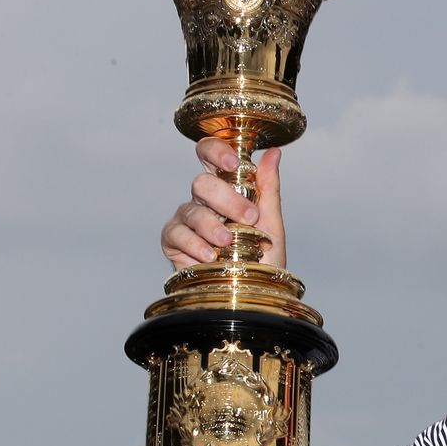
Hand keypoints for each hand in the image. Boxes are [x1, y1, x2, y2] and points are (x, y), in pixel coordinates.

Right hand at [160, 137, 286, 268]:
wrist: (251, 294)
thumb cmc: (261, 258)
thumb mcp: (271, 223)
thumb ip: (268, 187)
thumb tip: (273, 153)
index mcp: (226, 187)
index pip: (211, 154)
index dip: (217, 151)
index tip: (234, 164)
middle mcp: (204, 200)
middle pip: (202, 183)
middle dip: (226, 199)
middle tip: (249, 217)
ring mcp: (187, 220)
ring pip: (191, 210)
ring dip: (212, 225)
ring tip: (228, 241)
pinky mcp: (174, 242)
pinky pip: (176, 234)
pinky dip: (194, 244)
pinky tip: (209, 255)